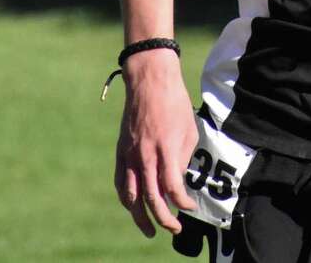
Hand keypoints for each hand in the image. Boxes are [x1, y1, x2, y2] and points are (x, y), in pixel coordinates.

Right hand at [114, 51, 197, 236]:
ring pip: (131, 195)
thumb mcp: (189, 129)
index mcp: (165, 148)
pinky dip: (127, 198)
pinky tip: (134, 206)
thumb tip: (178, 181)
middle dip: (163, 218)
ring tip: (149, 229)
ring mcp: (130, 153)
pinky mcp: (121, 150)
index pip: (172, 187)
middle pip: (151, 197)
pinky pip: (121, 181)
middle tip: (174, 229)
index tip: (190, 207)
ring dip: (140, 216)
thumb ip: (183, 158)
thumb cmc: (175, 102)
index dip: (182, 202)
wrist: (150, 80)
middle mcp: (145, 154)